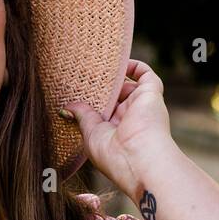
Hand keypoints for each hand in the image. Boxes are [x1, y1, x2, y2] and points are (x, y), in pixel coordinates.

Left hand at [60, 59, 174, 196]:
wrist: (139, 159)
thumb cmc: (114, 156)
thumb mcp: (91, 134)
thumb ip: (82, 117)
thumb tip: (67, 107)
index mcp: (115, 132)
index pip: (103, 112)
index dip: (90, 102)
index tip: (75, 93)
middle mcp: (129, 118)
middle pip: (114, 96)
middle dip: (100, 87)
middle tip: (81, 75)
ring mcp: (141, 106)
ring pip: (128, 84)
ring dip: (113, 75)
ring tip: (94, 65)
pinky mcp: (151, 94)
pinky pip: (145, 74)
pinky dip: (134, 66)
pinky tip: (117, 60)